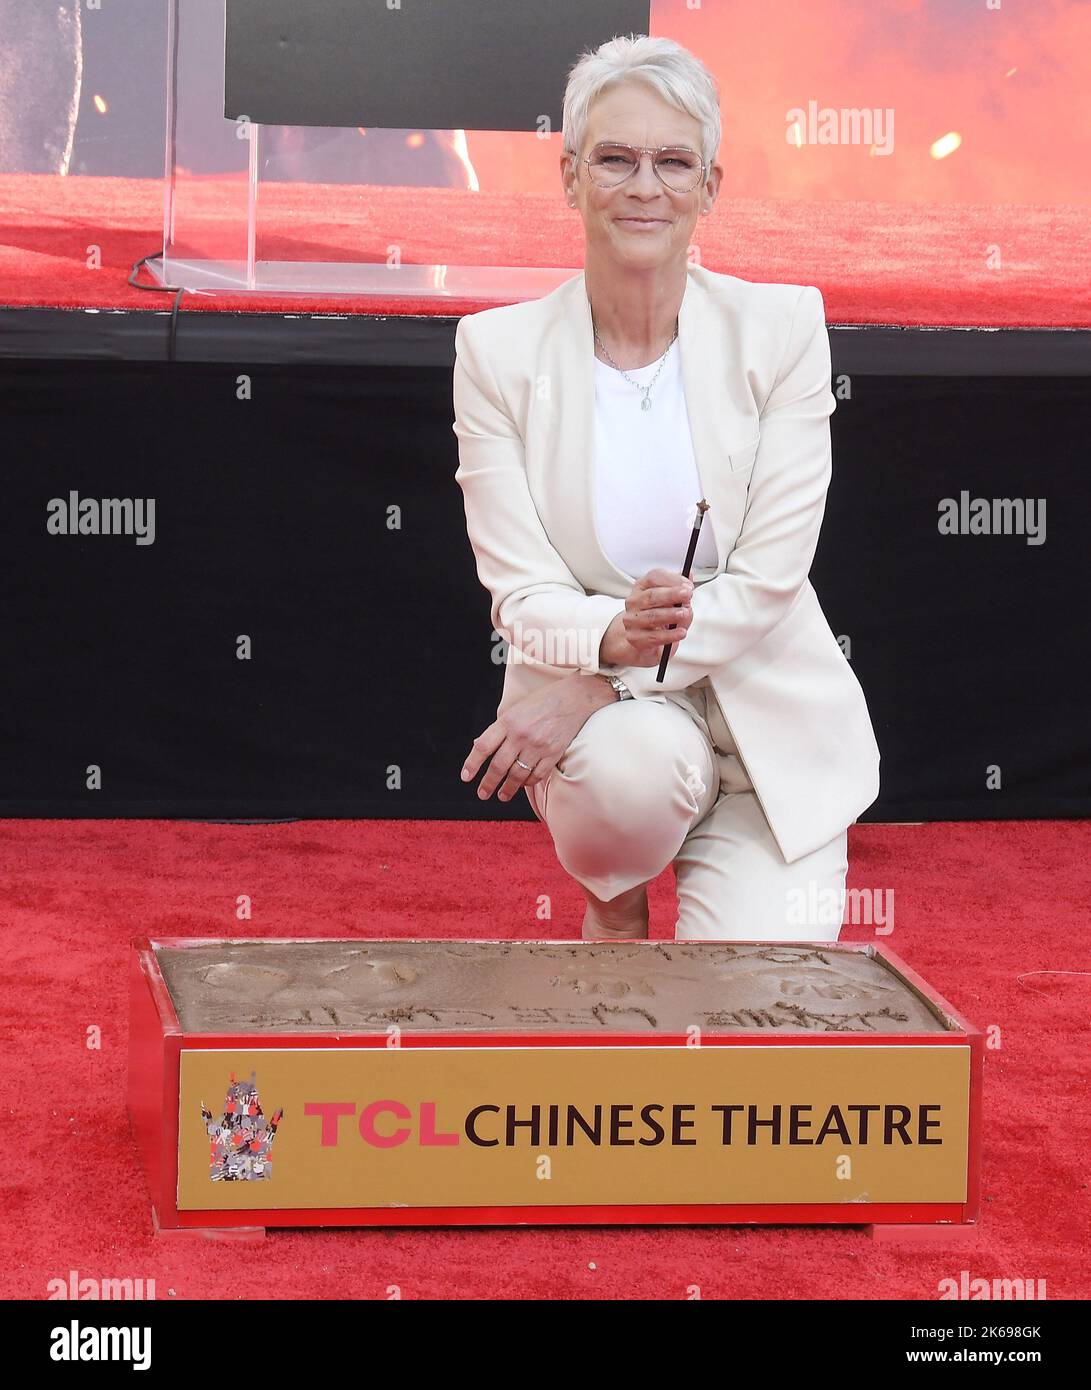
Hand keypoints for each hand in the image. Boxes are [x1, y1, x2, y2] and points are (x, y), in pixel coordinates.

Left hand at [460, 674, 613, 801]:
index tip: (466, 777)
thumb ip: (499, 727)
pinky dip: (528, 782)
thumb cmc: (542, 701)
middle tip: (483, 793)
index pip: (483, 746)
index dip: (472, 764)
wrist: (574, 698)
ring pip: (517, 775)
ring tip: (502, 795)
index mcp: (508, 721)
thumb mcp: (515, 708)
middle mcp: (521, 734)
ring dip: (507, 789)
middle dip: (488, 783)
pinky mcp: (553, 754)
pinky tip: (522, 784)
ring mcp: (538, 746)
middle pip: (498, 766)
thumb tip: (480, 745)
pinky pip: (537, 775)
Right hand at [599, 567, 693, 666]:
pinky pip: (653, 637)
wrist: (646, 642)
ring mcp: (632, 620)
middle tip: (688, 595)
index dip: (672, 580)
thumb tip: (689, 576)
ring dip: (670, 614)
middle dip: (671, 594)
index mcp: (642, 587)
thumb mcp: (673, 602)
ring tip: (684, 614)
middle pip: (651, 596)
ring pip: (652, 616)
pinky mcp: (635, 638)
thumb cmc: (661, 618)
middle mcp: (634, 602)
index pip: (653, 577)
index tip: (688, 585)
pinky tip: (681, 633)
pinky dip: (669, 635)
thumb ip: (681, 590)